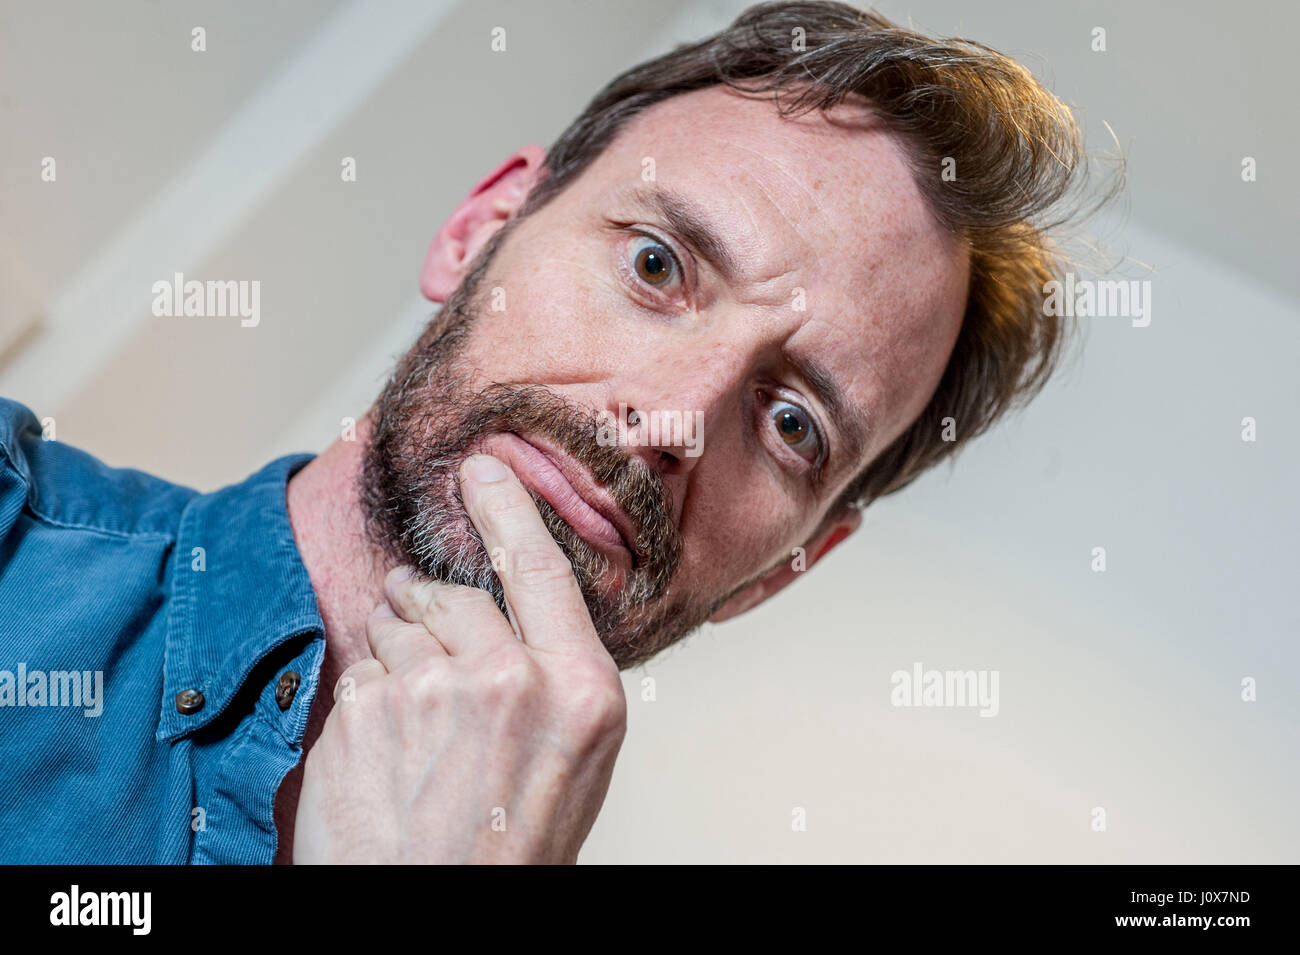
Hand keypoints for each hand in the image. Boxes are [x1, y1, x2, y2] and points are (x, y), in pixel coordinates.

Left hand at [292, 453, 627, 863]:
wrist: (436, 911)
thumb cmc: (510, 850)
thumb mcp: (574, 760)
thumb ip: (553, 679)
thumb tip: (503, 619)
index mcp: (580, 691)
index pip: (542, 568)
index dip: (507, 508)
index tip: (483, 466)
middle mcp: (511, 679)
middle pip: (456, 596)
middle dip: (427, 606)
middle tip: (421, 649)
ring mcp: (432, 691)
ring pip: (397, 626)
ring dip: (395, 655)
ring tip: (410, 727)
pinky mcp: (368, 710)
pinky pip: (361, 671)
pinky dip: (366, 699)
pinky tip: (382, 753)